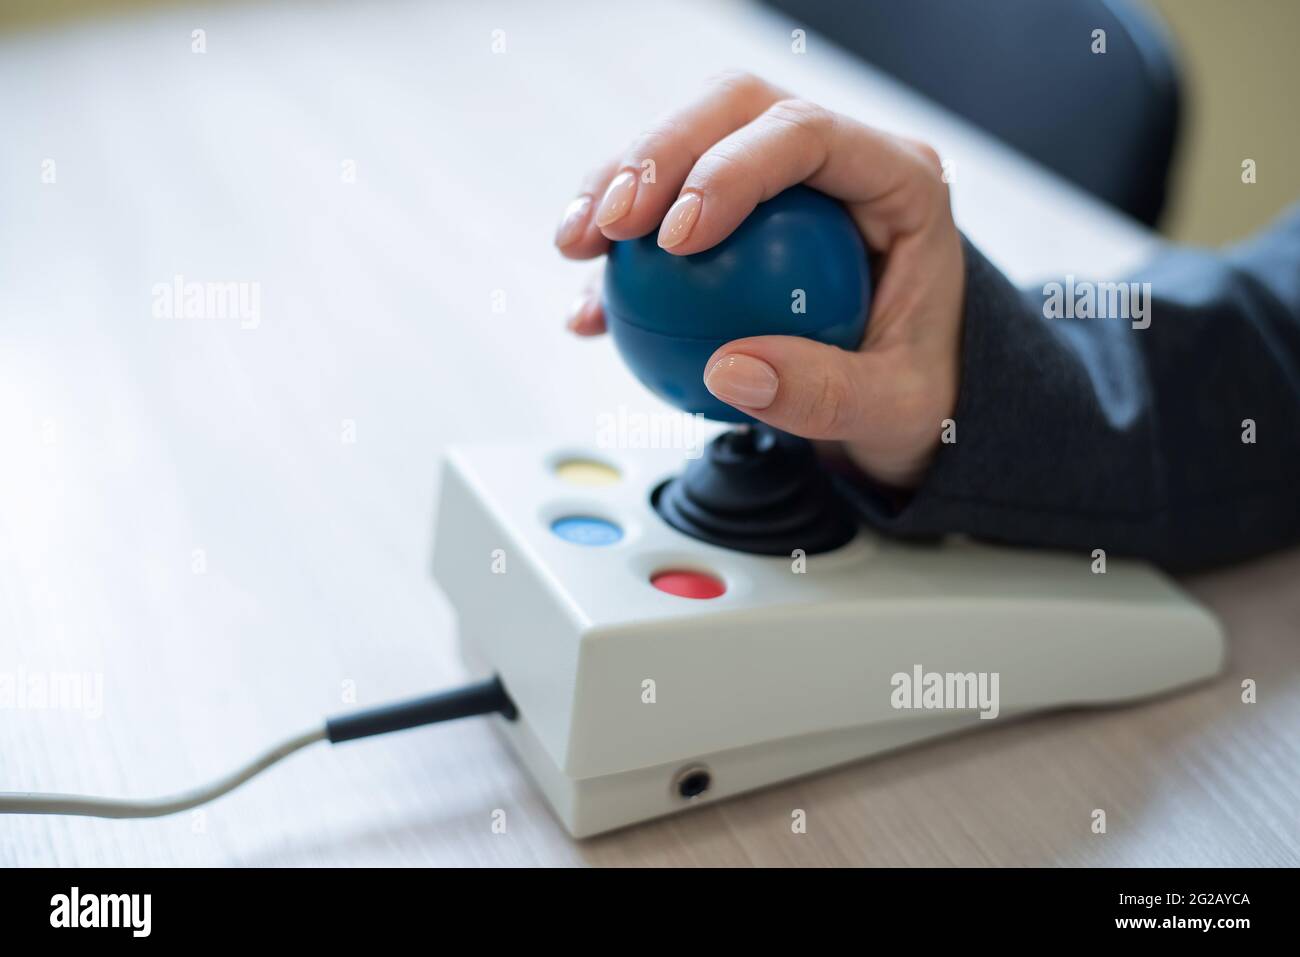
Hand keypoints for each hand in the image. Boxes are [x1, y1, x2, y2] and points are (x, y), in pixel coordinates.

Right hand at [554, 71, 964, 489]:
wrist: (909, 395)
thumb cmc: (919, 389)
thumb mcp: (894, 409)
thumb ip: (824, 393)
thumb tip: (726, 369)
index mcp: (897, 178)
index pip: (806, 135)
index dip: (731, 169)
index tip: (675, 238)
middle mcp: (836, 159)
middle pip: (735, 110)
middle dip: (657, 153)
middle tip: (607, 225)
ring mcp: (781, 176)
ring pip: (688, 139)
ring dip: (617, 183)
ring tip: (575, 247)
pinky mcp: (737, 210)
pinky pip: (666, 209)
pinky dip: (619, 249)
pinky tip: (587, 306)